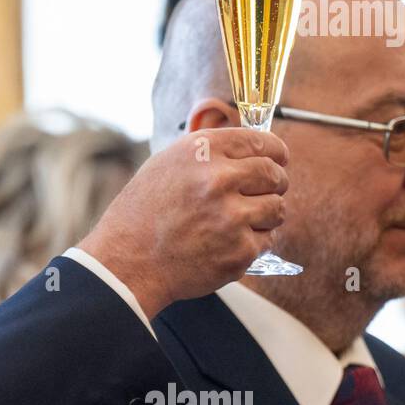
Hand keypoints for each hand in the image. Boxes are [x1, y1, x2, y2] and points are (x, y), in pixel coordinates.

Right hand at [79, 127, 288, 317]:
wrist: (127, 263)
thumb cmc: (142, 214)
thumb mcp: (166, 165)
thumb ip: (209, 154)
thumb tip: (250, 151)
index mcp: (201, 151)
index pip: (261, 141)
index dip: (275, 152)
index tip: (278, 159)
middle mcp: (218, 179)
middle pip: (275, 174)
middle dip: (275, 184)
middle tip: (263, 194)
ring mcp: (231, 217)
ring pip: (278, 208)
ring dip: (266, 215)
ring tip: (237, 223)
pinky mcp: (240, 250)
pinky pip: (267, 241)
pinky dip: (253, 243)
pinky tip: (226, 244)